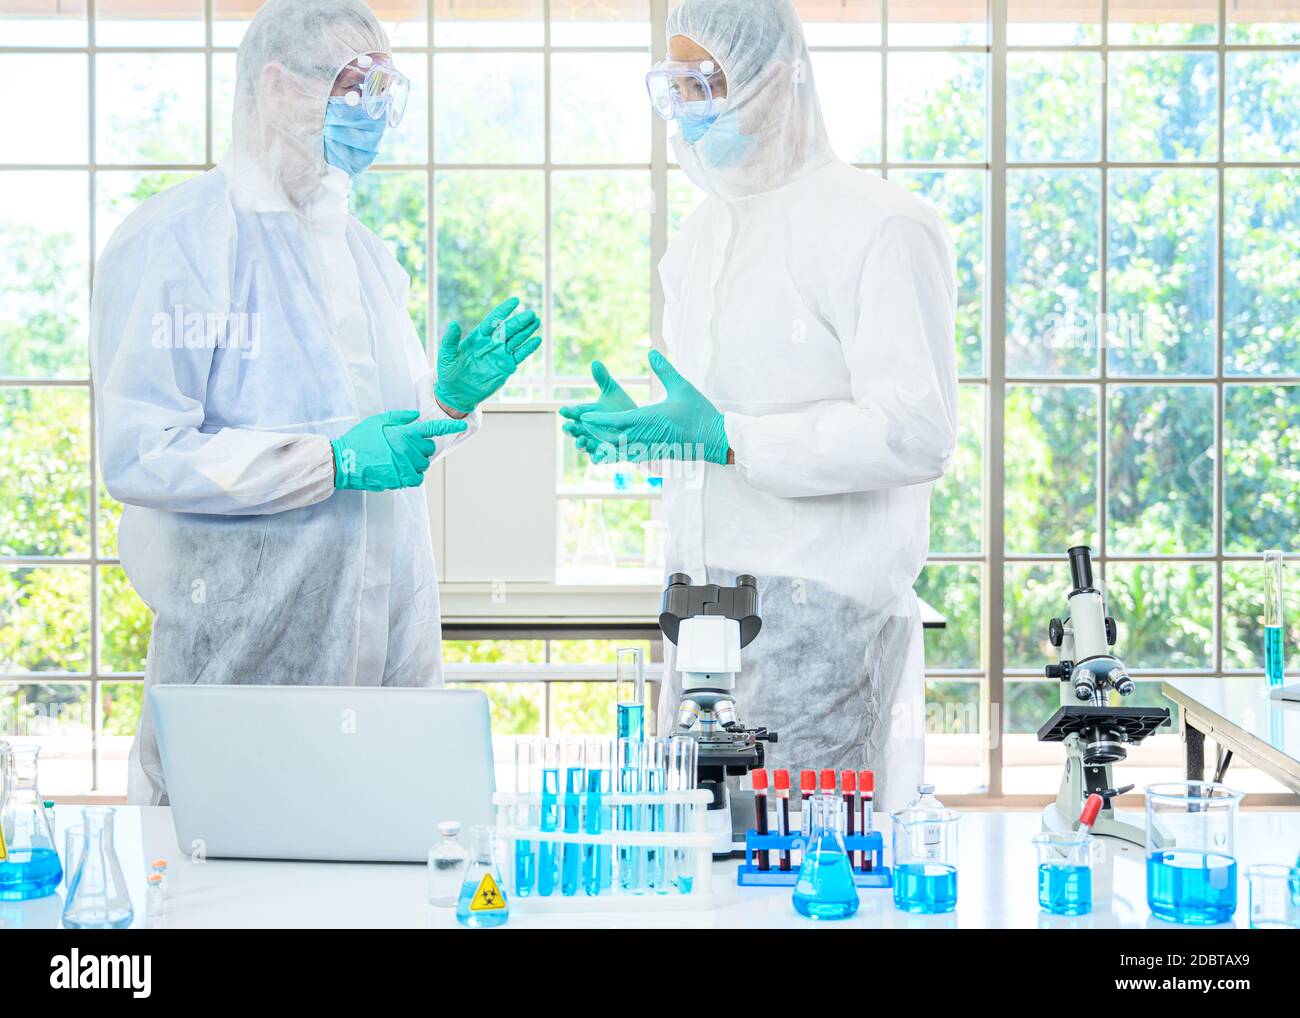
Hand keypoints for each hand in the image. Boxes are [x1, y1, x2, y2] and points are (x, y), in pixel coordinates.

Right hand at [332, 410, 467, 491]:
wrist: (344, 462)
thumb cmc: (359, 439)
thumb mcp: (377, 421)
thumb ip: (399, 417)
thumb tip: (415, 416)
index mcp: (404, 434)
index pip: (433, 430)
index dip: (450, 428)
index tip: (462, 426)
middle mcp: (408, 450)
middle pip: (428, 449)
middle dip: (421, 447)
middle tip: (404, 446)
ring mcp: (404, 466)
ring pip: (423, 465)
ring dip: (416, 462)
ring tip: (400, 458)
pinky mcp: (400, 480)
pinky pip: (416, 478)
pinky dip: (412, 475)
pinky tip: (400, 469)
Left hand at [434, 297, 541, 413]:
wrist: (457, 393)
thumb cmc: (449, 372)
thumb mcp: (447, 355)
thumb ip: (450, 339)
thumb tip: (454, 323)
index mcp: (478, 337)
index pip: (494, 320)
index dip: (504, 310)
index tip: (515, 301)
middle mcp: (491, 343)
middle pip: (509, 329)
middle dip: (520, 321)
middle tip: (531, 314)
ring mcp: (500, 354)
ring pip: (516, 340)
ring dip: (526, 331)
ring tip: (536, 321)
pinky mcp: (506, 367)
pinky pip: (519, 355)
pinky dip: (528, 348)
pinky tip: (537, 340)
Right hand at [559, 361, 637, 462]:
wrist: (641, 425)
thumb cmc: (622, 408)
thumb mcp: (612, 392)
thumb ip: (603, 379)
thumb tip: (595, 362)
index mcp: (585, 414)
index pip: (573, 412)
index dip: (568, 412)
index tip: (564, 410)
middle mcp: (586, 429)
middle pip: (573, 431)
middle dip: (570, 429)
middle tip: (569, 427)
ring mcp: (594, 442)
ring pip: (583, 445)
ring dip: (580, 444)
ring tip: (581, 442)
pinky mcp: (606, 454)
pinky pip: (599, 458)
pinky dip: (596, 457)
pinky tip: (597, 456)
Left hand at [580, 351, 728, 465]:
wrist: (714, 439)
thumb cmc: (699, 412)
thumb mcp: (682, 386)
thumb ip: (664, 370)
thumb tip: (651, 352)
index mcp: (649, 419)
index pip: (616, 420)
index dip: (598, 419)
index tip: (584, 416)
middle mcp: (646, 436)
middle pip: (612, 439)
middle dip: (595, 433)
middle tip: (582, 426)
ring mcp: (651, 448)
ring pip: (620, 450)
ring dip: (604, 445)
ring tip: (591, 438)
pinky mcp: (656, 454)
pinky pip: (630, 456)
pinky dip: (618, 453)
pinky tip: (613, 449)